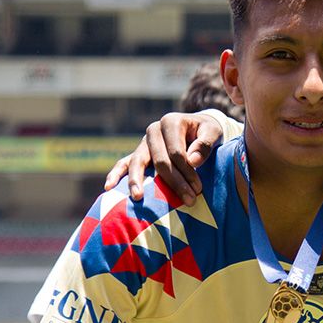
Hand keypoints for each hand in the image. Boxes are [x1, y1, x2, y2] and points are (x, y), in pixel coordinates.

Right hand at [104, 112, 222, 202]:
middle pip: (159, 161)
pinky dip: (116, 174)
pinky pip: (123, 163)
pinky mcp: (138, 153)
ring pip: (137, 162)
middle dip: (174, 182)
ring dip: (138, 181)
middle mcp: (153, 130)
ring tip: (138, 197)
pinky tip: (109, 187)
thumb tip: (192, 161)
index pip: (176, 152)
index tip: (199, 189)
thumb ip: (205, 144)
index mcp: (171, 122)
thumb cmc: (207, 132)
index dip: (188, 172)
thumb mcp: (214, 132)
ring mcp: (144, 143)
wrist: (198, 129)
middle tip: (189, 200)